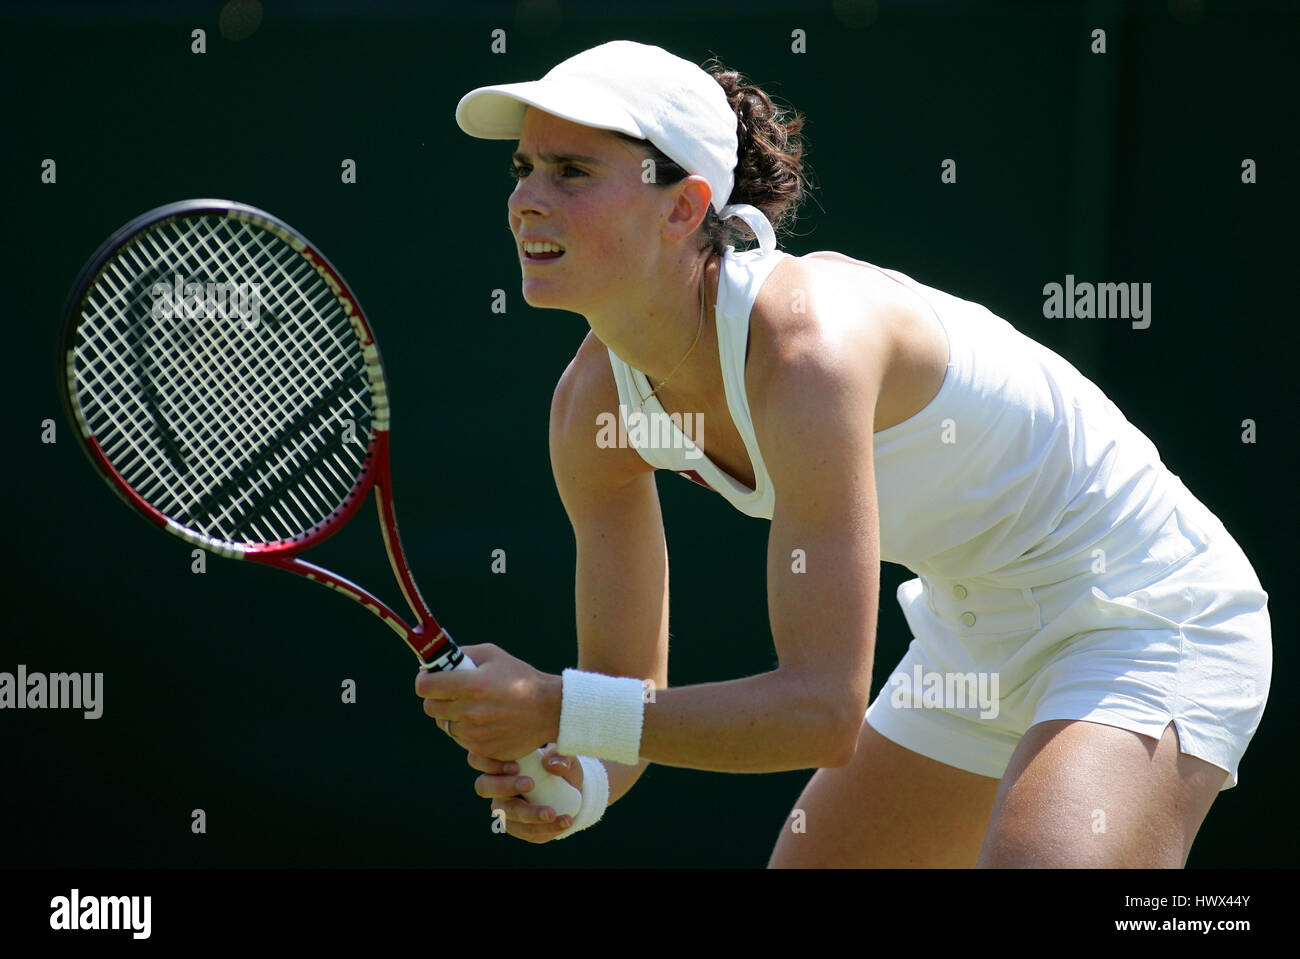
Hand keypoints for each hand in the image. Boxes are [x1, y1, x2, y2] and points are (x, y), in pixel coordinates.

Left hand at [416, 644, 561, 761]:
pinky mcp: (482, 749)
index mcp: (470, 685)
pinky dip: (467, 730)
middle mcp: (469, 712)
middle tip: (452, 692)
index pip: (424, 687)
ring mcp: (475, 734)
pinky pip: (461, 739)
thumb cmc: (520, 677)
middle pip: (430, 708)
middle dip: (437, 698)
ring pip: (445, 725)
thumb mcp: (492, 655)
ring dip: (452, 715)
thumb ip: (462, 655)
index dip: (426, 680)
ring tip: (473, 706)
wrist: (549, 709)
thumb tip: (436, 663)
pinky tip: (484, 720)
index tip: (432, 678)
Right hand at [469, 745, 584, 843]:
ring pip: (505, 813)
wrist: (572, 793)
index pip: (477, 758)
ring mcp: (503, 807)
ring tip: (551, 813)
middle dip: (504, 786)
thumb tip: (552, 765)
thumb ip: (560, 757)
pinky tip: (565, 821)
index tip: (516, 765)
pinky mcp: (516, 826)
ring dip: (529, 814)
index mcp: (500, 761)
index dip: (489, 762)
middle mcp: (495, 784)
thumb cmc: (560, 767)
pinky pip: (525, 831)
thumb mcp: (565, 758)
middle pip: (483, 786)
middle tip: (530, 784)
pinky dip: (546, 828)